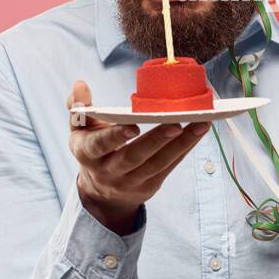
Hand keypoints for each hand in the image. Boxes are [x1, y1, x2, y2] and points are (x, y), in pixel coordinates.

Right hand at [67, 80, 209, 233]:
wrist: (101, 193)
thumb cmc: (92, 149)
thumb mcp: (79, 130)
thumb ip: (78, 107)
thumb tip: (80, 85)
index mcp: (87, 153)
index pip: (101, 146)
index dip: (116, 136)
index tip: (133, 126)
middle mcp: (108, 171)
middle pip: (133, 157)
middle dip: (155, 141)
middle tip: (175, 124)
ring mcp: (130, 182)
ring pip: (157, 163)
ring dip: (181, 144)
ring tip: (199, 124)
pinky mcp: (150, 186)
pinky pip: (169, 167)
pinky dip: (185, 149)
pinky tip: (198, 133)